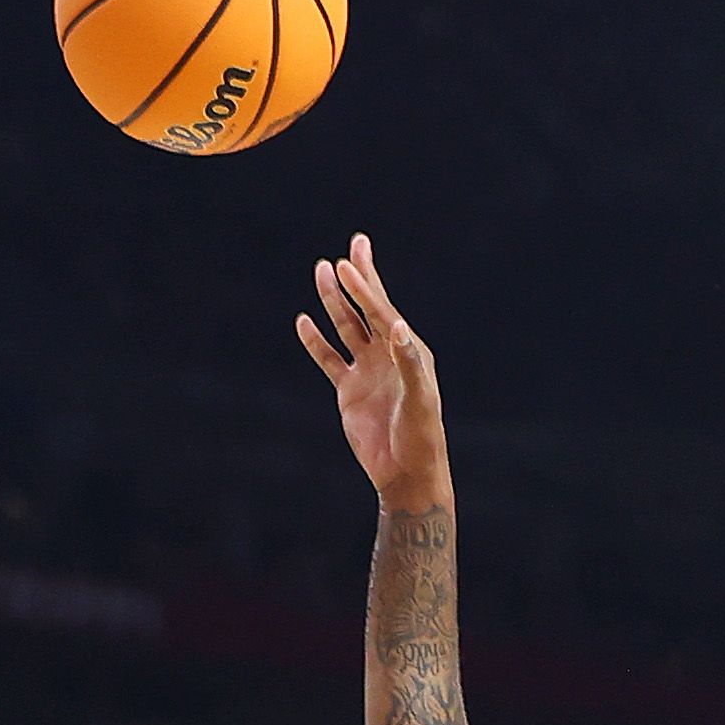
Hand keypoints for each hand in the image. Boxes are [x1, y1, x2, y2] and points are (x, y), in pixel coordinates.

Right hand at [295, 233, 448, 508]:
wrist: (405, 473)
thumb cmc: (421, 437)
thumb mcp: (420, 400)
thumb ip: (409, 362)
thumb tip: (395, 325)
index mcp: (410, 350)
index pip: (383, 310)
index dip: (365, 287)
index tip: (348, 263)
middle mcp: (388, 355)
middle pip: (367, 309)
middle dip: (356, 280)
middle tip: (346, 251)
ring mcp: (367, 371)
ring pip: (345, 328)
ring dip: (334, 303)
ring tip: (321, 271)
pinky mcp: (349, 390)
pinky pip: (328, 359)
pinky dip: (315, 342)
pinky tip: (303, 321)